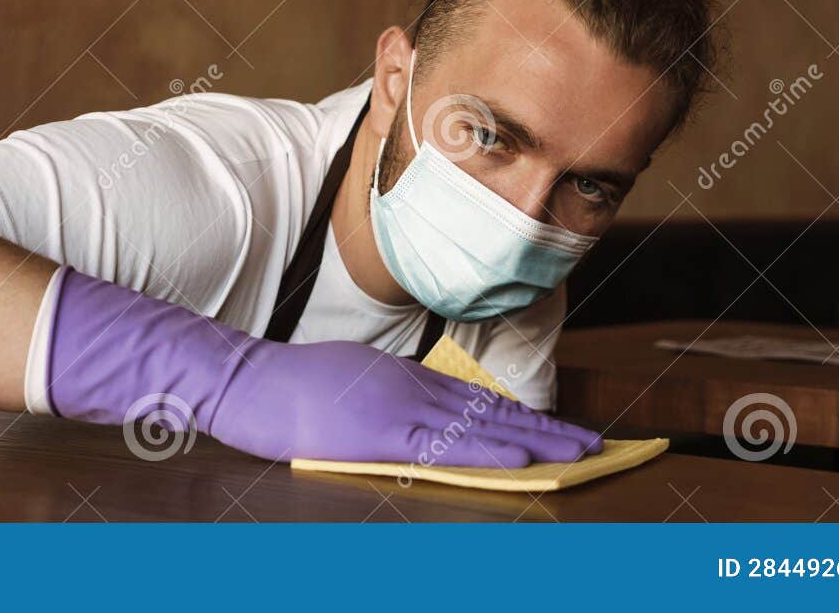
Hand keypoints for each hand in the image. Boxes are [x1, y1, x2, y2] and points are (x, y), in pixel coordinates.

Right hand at [45, 269, 602, 466]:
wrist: (245, 383)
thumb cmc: (282, 391)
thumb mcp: (342, 388)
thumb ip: (379, 402)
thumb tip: (402, 422)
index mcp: (401, 379)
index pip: (473, 399)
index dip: (519, 415)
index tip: (555, 426)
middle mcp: (412, 387)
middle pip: (492, 410)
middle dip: (546, 428)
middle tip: (592, 442)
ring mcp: (401, 408)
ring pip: (484, 426)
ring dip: (537, 440)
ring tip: (580, 452)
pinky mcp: (386, 432)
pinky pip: (451, 445)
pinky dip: (493, 451)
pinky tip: (524, 459)